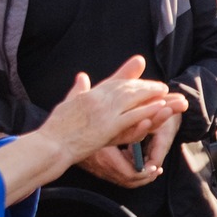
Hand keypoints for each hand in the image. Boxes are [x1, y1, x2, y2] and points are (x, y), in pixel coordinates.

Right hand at [40, 55, 181, 165]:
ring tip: (166, 92)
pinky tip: (159, 107)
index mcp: (90, 94)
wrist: (50, 145)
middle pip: (127, 88)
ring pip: (132, 99)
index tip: (142, 71)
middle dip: (146, 85)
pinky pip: (132, 116)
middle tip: (161, 85)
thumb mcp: (67, 103)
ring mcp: (104, 112)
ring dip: (151, 94)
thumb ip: (78, 90)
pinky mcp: (108, 127)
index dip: (130, 77)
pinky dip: (147, 110)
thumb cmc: (56, 129)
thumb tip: (82, 77)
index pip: (114, 81)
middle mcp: (98, 99)